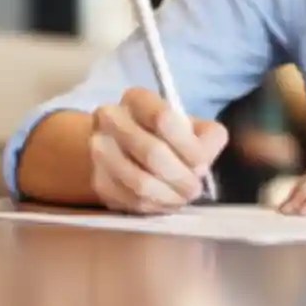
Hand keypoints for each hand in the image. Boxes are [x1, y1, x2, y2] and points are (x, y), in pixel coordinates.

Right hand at [90, 88, 228, 214]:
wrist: (129, 151)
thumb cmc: (171, 138)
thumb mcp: (194, 128)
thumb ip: (206, 139)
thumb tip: (200, 164)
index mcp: (137, 99)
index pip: (163, 119)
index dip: (188, 147)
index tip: (201, 164)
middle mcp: (111, 118)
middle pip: (152, 152)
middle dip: (181, 177)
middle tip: (194, 189)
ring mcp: (99, 150)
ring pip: (140, 182)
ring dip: (169, 195)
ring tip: (182, 197)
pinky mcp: (98, 181)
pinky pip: (130, 200)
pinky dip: (154, 206)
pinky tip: (165, 202)